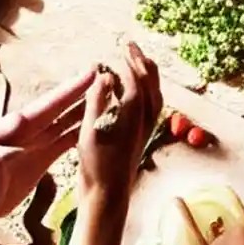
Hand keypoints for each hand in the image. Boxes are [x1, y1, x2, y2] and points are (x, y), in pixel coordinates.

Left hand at [0, 69, 94, 224]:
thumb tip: (8, 150)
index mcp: (11, 130)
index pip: (45, 107)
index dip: (67, 92)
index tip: (89, 75)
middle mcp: (27, 130)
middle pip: (60, 107)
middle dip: (82, 91)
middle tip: (107, 74)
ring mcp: (37, 142)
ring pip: (67, 120)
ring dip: (86, 107)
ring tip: (111, 94)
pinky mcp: (43, 155)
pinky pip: (68, 138)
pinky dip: (84, 130)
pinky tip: (101, 125)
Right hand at [77, 42, 162, 198]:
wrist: (108, 197)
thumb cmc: (96, 165)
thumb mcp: (90, 131)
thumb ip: (98, 101)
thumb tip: (104, 75)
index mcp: (135, 113)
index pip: (136, 78)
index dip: (130, 61)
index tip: (123, 47)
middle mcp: (145, 119)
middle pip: (150, 83)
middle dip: (142, 63)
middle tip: (131, 47)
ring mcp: (145, 129)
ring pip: (153, 95)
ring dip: (145, 77)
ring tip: (134, 64)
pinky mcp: (141, 138)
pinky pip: (148, 107)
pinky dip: (142, 93)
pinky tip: (127, 94)